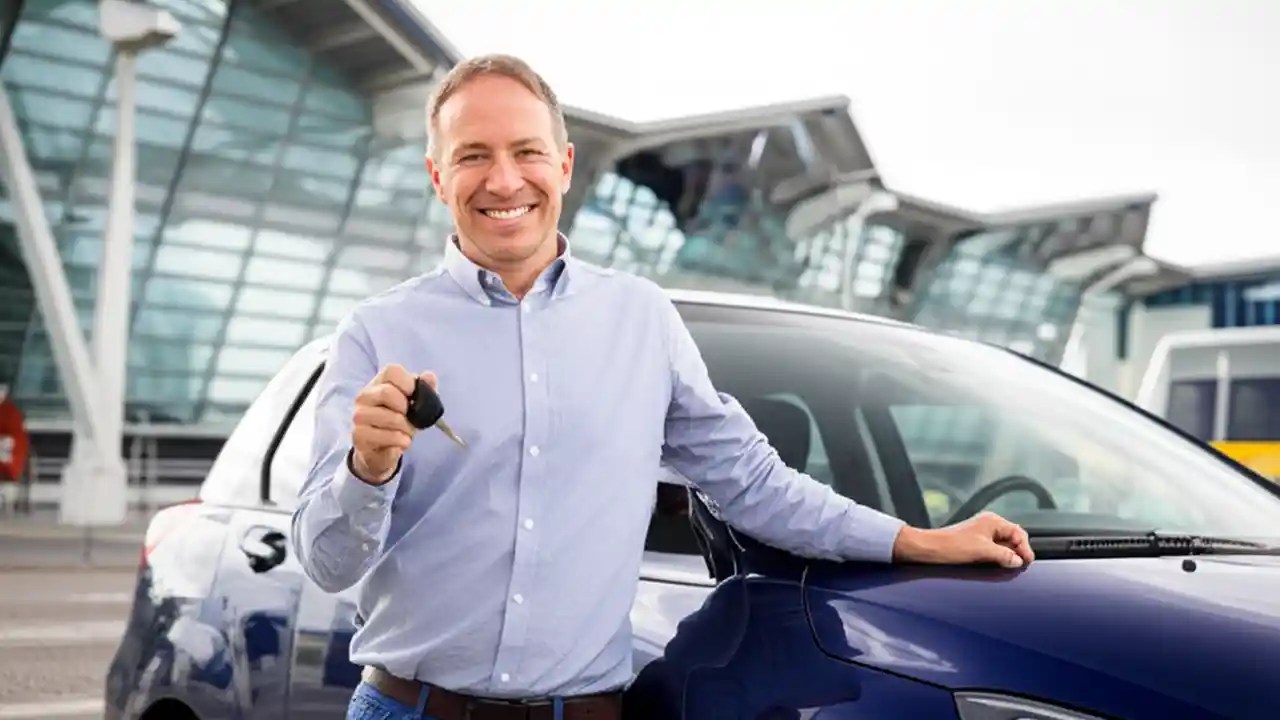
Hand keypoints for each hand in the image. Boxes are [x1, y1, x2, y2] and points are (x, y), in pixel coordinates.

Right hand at [351, 364, 437, 484]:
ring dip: (406, 428)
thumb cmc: (400, 421)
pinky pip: (385, 436)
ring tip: (406, 432)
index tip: (414, 396)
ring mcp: (359, 415)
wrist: (383, 449)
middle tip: (411, 418)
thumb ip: (425, 390)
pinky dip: (400, 440)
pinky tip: (401, 441)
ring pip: (389, 417)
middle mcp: (364, 396)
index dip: (408, 382)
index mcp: (379, 383)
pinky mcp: (359, 435)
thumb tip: (429, 376)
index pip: (392, 371)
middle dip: (406, 409)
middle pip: (387, 392)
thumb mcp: (416, 405)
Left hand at [892, 511, 1034, 568]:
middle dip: (1018, 552)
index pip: (1019, 533)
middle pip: (1013, 538)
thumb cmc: (953, 546)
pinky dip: (998, 557)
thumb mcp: (983, 551)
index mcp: (993, 521)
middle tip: (1019, 566)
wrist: (930, 549)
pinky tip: (997, 565)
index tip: (1026, 562)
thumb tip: (1018, 561)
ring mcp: (982, 533)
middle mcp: (989, 525)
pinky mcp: (975, 543)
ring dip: (1008, 556)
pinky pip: (993, 550)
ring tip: (1008, 567)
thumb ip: (1004, 555)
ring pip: (1003, 545)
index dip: (1025, 548)